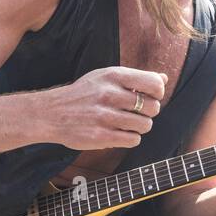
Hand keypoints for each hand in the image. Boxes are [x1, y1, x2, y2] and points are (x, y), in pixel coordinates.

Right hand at [46, 67, 166, 150]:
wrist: (51, 113)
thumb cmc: (82, 94)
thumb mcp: (105, 78)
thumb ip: (135, 78)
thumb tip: (164, 78)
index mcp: (113, 76)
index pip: (154, 84)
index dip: (158, 93)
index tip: (148, 96)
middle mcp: (110, 94)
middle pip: (153, 107)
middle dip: (148, 112)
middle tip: (136, 113)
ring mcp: (105, 116)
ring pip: (145, 125)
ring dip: (140, 127)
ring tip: (127, 123)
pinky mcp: (101, 136)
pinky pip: (133, 140)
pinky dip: (130, 138)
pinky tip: (119, 133)